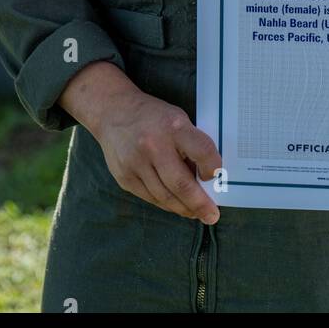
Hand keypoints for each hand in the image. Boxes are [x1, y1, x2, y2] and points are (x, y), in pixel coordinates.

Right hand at [94, 84, 221, 223]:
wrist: (112, 111)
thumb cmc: (152, 117)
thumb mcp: (177, 119)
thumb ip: (190, 144)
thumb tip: (205, 178)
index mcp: (173, 126)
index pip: (202, 152)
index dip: (213, 168)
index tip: (215, 176)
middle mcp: (154, 145)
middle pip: (181, 184)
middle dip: (200, 204)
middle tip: (211, 216)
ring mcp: (136, 163)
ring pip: (165, 197)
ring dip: (183, 209)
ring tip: (195, 213)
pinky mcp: (124, 177)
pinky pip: (150, 198)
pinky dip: (166, 204)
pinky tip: (175, 205)